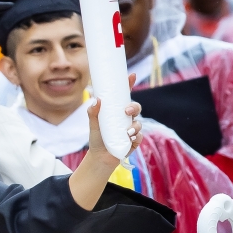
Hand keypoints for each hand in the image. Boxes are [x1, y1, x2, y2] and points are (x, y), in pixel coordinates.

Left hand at [69, 78, 142, 210]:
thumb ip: (92, 112)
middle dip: (134, 107)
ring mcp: (132, 128)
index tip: (131, 75)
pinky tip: (130, 139)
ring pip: (139, 123)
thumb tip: (96, 100)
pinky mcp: (135, 140)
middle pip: (136, 107)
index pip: (125, 95)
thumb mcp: (93, 125)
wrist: (100, 157)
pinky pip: (139, 136)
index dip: (129, 84)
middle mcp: (126, 118)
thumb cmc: (97, 138)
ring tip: (127, 131)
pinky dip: (136, 137)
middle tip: (126, 111)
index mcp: (117, 111)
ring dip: (135, 126)